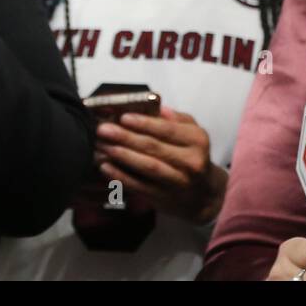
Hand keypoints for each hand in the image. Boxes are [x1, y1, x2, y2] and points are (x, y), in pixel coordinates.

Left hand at [95, 107, 227, 223]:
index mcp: (197, 141)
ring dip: (122, 156)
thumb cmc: (193, 155)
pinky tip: (105, 166)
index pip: (167, 130)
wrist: (203, 194)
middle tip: (104, 129)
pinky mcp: (163, 198)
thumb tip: (155, 107)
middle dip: (126, 137)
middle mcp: (190, 162)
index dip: (144, 123)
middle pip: (154, 147)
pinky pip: (139, 186)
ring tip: (102, 146)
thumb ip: (176, 119)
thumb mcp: (193, 133)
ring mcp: (177, 182)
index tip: (123, 117)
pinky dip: (120, 176)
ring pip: (146, 167)